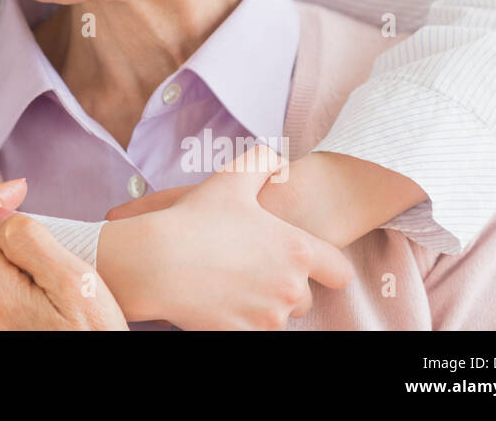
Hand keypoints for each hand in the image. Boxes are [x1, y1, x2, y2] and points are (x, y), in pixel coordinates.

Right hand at [96, 144, 354, 328]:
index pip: (339, 272)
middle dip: (285, 287)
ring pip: (278, 318)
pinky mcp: (242, 335)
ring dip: (263, 305)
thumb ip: (262, 161)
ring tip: (232, 282)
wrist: (156, 262)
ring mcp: (267, 318)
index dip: (328, 268)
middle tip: (254, 269)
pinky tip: (218, 299)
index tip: (312, 266)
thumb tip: (278, 159)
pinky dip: (240, 319)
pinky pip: (252, 331)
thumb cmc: (195, 218)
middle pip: (305, 299)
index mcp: (297, 251)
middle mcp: (290, 289)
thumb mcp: (231, 179)